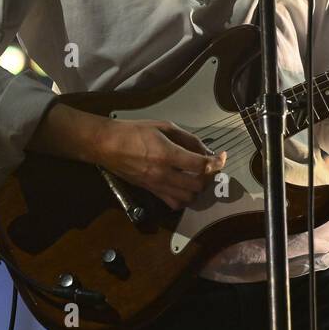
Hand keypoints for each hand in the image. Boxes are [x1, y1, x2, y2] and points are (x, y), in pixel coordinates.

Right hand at [95, 119, 226, 210]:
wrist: (107, 145)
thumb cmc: (134, 131)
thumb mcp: (163, 126)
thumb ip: (187, 139)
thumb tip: (205, 150)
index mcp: (167, 154)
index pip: (201, 165)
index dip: (216, 163)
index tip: (221, 157)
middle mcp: (163, 174)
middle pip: (198, 185)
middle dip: (208, 176)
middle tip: (209, 166)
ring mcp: (156, 185)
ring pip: (188, 198)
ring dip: (197, 189)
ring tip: (197, 176)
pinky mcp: (150, 191)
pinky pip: (173, 203)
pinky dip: (184, 198)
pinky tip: (183, 187)